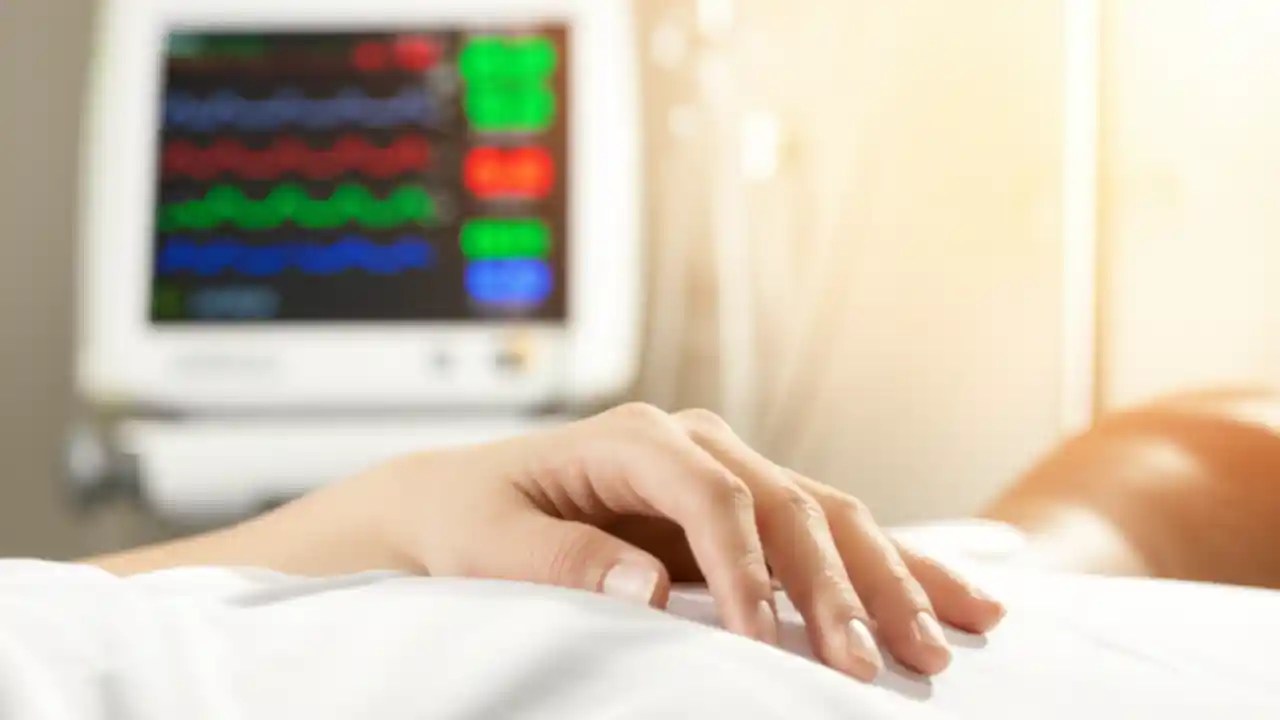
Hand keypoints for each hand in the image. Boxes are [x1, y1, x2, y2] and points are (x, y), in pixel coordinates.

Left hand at [92, 403, 1004, 680]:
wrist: (459, 502)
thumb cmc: (470, 521)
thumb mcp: (492, 543)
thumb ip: (566, 558)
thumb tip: (653, 583)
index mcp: (634, 439)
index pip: (715, 499)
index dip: (748, 573)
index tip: (767, 643)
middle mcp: (693, 442)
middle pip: (790, 505)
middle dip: (842, 587)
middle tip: (882, 664)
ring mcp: (723, 466)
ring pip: (828, 513)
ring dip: (890, 578)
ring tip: (949, 639)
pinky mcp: (739, 500)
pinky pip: (826, 528)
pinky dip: (890, 565)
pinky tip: (953, 599)